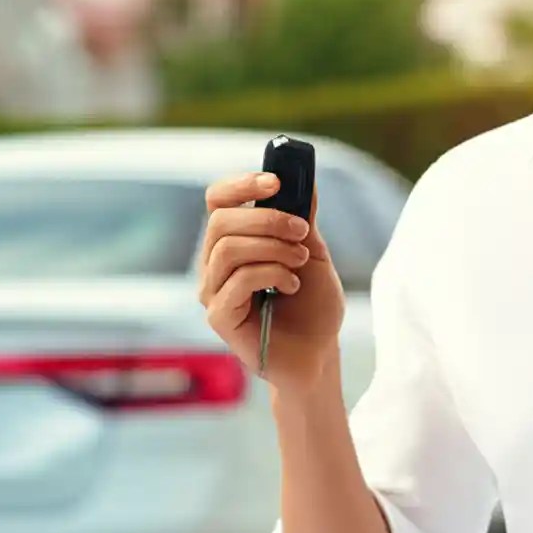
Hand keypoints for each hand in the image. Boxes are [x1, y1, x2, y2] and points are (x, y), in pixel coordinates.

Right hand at [198, 172, 345, 391]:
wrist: (319, 353)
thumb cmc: (314, 306)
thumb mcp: (314, 252)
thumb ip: (303, 218)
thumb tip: (303, 179)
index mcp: (233, 241)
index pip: (217, 200)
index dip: (241, 185)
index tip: (276, 181)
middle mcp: (215, 264)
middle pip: (221, 221)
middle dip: (268, 219)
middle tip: (302, 231)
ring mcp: (213, 291)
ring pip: (228, 248)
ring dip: (273, 248)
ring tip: (301, 262)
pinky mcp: (219, 317)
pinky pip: (237, 280)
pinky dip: (271, 274)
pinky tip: (291, 286)